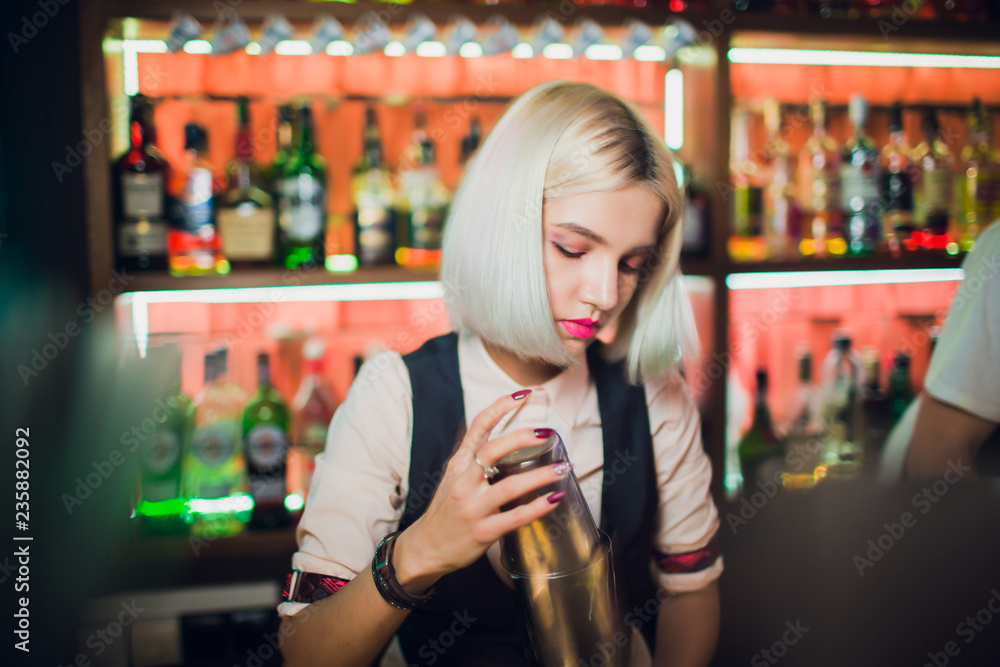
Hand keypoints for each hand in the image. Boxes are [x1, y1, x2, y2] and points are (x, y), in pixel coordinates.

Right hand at [393, 390, 567, 592]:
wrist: (424, 548)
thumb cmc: (445, 511)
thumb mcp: (453, 478)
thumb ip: (473, 458)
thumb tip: (499, 435)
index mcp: (459, 465)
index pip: (477, 428)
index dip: (499, 408)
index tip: (521, 395)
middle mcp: (464, 482)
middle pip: (492, 451)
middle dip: (521, 439)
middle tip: (546, 433)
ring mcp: (472, 507)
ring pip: (509, 486)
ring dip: (539, 476)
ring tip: (562, 468)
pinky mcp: (482, 532)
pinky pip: (514, 518)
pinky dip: (536, 508)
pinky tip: (553, 500)